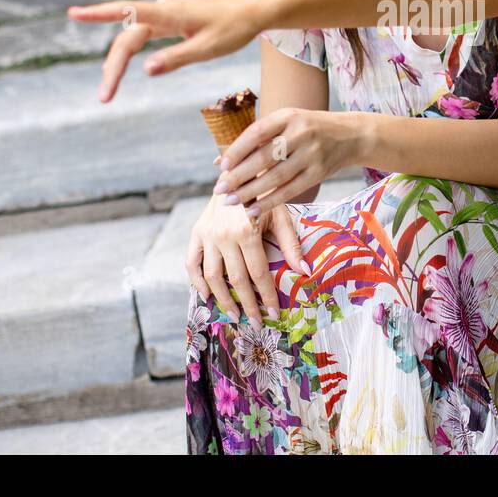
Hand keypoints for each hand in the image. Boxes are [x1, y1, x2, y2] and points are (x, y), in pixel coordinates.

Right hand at [66, 0, 261, 101]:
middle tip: (104, 97)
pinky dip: (130, 52)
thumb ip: (176, 58)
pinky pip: (143, 35)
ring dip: (119, 62)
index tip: (73, 13)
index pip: (128, 11)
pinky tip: (120, 65)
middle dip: (113, 66)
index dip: (99, 13)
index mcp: (170, 13)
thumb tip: (145, 70)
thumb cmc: (234, 28)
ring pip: (133, 38)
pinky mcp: (171, 21)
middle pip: (127, 38)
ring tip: (108, 90)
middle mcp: (163, 11)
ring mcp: (166, 15)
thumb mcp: (208, 49)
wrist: (253, 12)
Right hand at [185, 196, 309, 328]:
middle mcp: (224, 236)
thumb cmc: (265, 195)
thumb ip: (291, 245)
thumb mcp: (282, 216)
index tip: (273, 313)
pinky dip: (197, 282)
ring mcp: (207, 235)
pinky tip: (207, 296)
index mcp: (247, 231)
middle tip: (255, 323)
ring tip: (234, 314)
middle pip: (236, 280)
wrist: (239, 173)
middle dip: (247, 305)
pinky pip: (192, 263)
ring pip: (212, 277)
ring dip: (223, 299)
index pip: (258, 274)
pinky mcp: (196, 233)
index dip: (266, 296)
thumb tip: (305, 272)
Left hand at [213, 107, 360, 219]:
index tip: (222, 167)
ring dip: (250, 192)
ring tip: (231, 201)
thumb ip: (256, 140)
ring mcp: (312, 154)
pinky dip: (269, 202)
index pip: (256, 133)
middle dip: (238, 176)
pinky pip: (290, 191)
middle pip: (264, 158)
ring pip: (275, 177)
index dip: (237, 151)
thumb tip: (220, 162)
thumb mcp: (286, 123)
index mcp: (288, 116)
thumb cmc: (308, 129)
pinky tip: (253, 210)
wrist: (351, 136)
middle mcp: (301, 133)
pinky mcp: (319, 173)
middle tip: (219, 190)